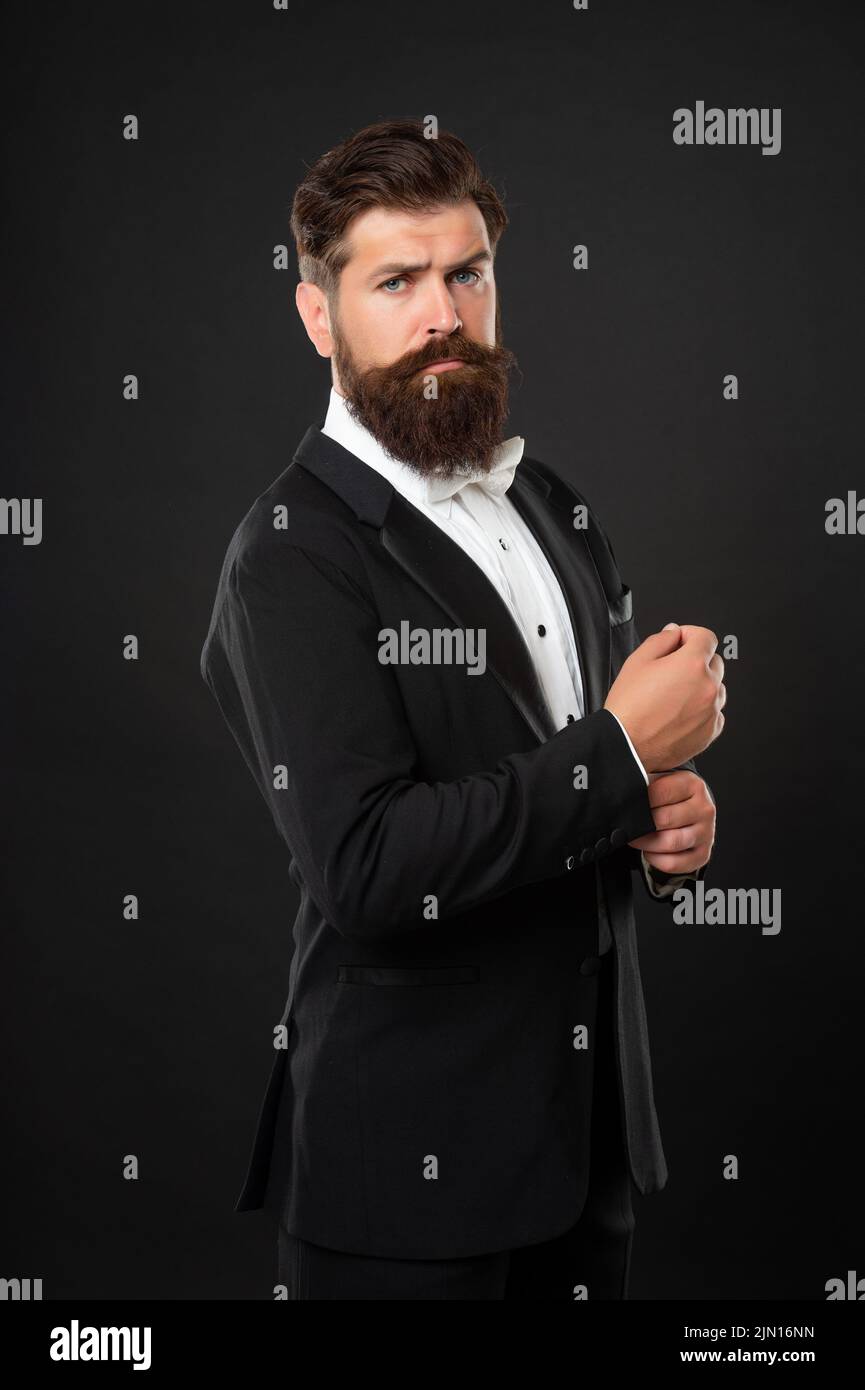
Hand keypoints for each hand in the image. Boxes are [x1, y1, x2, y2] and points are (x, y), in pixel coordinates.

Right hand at [604, 622, 725, 771]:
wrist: (627, 746)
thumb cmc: (629, 708)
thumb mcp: (637, 661)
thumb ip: (661, 640)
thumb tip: (674, 633)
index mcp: (692, 664)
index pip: (706, 637)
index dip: (689, 636)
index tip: (679, 643)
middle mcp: (708, 686)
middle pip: (715, 661)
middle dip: (696, 660)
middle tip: (672, 671)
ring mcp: (712, 710)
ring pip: (716, 688)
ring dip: (701, 686)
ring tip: (674, 696)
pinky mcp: (711, 731)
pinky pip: (714, 712)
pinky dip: (702, 710)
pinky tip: (679, 713)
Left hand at [627, 769, 715, 873]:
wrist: (689, 810)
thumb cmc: (668, 795)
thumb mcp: (659, 779)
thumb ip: (643, 778)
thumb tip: (624, 784)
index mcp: (693, 785)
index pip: (661, 792)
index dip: (640, 800)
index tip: (628, 804)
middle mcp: (704, 808)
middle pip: (664, 819)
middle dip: (640, 824)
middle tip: (628, 824)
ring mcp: (706, 833)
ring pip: (671, 843)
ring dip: (646, 844)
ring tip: (636, 838)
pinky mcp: (703, 854)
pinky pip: (675, 864)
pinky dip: (656, 860)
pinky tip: (650, 852)